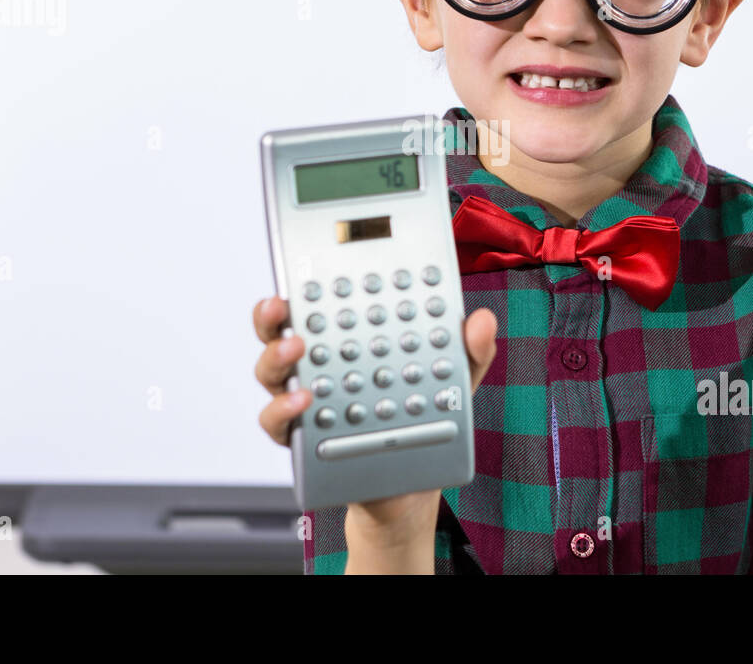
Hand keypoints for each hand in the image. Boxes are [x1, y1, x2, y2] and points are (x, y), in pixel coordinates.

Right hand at [252, 295, 497, 556]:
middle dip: (271, 315)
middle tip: (282, 304)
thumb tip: (481, 320)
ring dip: (275, 358)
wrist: (415, 484)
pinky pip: (278, 425)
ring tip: (296, 349)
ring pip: (271, 374)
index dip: (305, 282)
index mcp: (349, 341)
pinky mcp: (304, 441)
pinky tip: (302, 403)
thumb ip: (469, 350)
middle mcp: (318, 367)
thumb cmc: (424, 416)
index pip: (320, 303)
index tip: (307, 268)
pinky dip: (282, 411)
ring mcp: (307, 403)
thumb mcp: (455, 379)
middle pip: (280, 332)